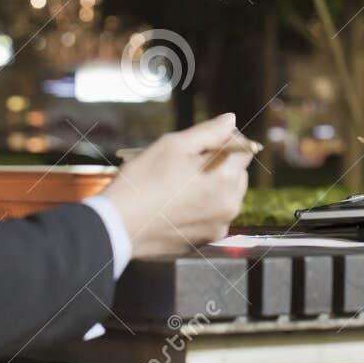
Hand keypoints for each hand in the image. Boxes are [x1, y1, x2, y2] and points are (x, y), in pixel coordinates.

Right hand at [102, 114, 250, 257]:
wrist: (118, 225)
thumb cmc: (144, 179)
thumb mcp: (175, 145)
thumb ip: (209, 132)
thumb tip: (231, 120)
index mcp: (226, 177)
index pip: (245, 149)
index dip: (227, 139)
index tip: (205, 141)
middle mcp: (229, 204)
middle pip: (238, 174)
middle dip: (221, 164)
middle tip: (188, 163)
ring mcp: (218, 226)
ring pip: (226, 197)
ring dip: (212, 187)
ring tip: (180, 184)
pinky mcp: (204, 242)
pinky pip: (212, 217)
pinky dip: (201, 208)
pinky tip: (176, 204)